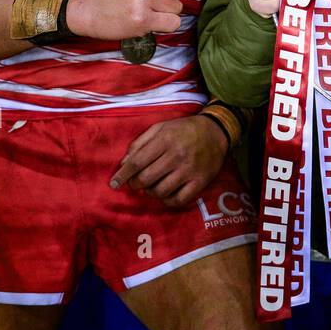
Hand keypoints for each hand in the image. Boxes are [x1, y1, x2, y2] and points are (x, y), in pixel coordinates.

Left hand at [110, 115, 227, 206]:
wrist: (216, 131)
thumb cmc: (183, 129)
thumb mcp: (160, 128)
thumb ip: (140, 143)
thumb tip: (123, 163)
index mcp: (165, 140)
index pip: (137, 161)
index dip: (123, 174)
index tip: (114, 183)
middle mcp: (177, 156)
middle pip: (147, 178)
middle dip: (135, 184)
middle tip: (135, 183)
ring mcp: (189, 170)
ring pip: (161, 191)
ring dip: (150, 192)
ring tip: (151, 186)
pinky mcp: (200, 182)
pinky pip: (179, 200)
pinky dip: (167, 201)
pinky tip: (165, 194)